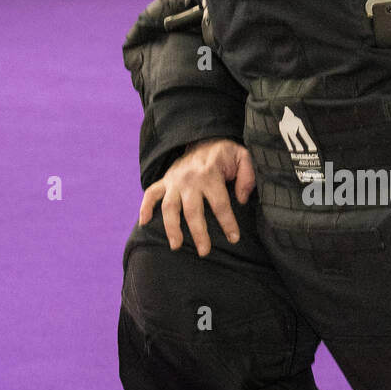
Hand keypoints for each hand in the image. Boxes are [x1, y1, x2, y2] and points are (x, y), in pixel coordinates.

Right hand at [138, 138, 255, 255]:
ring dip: (171, 227)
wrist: (203, 138)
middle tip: (204, 251)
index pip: (220, 203)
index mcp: (210, 174)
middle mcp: (190, 179)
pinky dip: (145, 207)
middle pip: (193, 210)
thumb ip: (247, 176)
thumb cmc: (224, 153)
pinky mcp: (165, 180)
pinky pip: (151, 194)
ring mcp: (174, 180)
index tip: (233, 238)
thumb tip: (241, 200)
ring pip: (169, 207)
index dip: (227, 223)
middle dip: (198, 233)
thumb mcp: (242, 157)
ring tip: (176, 246)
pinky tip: (143, 223)